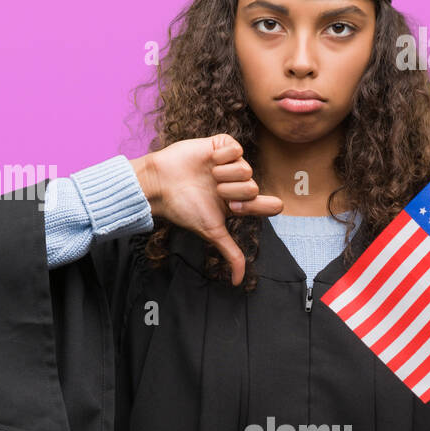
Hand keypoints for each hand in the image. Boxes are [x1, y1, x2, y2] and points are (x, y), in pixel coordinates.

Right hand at [131, 134, 282, 284]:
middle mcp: (238, 183)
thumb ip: (230, 254)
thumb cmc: (184, 208)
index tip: (232, 208)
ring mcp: (231, 164)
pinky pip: (237, 149)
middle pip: (253, 187)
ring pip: (246, 167)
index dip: (255, 206)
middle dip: (231, 191)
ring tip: (208, 176)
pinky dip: (221, 156)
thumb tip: (238, 283)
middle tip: (213, 191)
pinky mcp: (223, 146)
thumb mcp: (211, 232)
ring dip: (224, 174)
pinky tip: (207, 161)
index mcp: (240, 203)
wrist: (161, 184)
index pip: (268, 205)